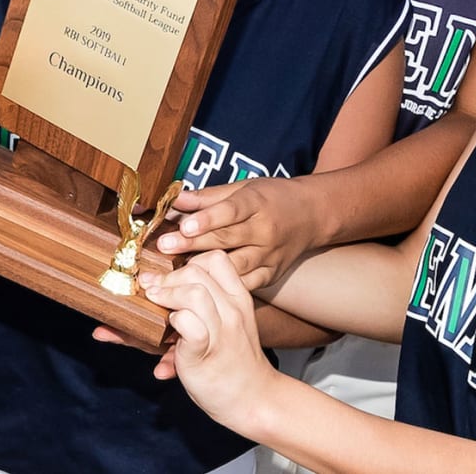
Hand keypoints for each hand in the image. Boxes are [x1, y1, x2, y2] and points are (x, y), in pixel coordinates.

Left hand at [139, 251, 277, 429]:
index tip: (173, 276)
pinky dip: (173, 322)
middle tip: (152, 290)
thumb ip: (207, 304)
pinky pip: (186, 322)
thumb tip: (164, 286)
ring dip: (166, 295)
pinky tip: (170, 334)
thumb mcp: (230, 324)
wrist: (254, 399)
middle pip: (196, 271)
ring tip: (156, 305)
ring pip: (193, 292)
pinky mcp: (204, 351)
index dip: (188, 261)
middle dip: (167, 277)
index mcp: (239, 299)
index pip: (215, 259)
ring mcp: (221, 330)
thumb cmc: (236, 361)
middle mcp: (232, 310)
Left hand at [157, 178, 321, 290]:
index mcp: (257, 203)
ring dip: (204, 269)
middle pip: (226, 238)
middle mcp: (265, 231)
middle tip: (164, 246)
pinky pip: (245, 284)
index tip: (184, 225)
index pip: (231, 211)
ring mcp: (270, 255)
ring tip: (176, 270)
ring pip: (234, 265)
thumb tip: (175, 199)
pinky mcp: (271, 274)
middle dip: (193, 243)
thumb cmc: (270, 197)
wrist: (311, 214)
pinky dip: (223, 286)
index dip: (207, 219)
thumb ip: (207, 197)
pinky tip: (200, 286)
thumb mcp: (242, 188)